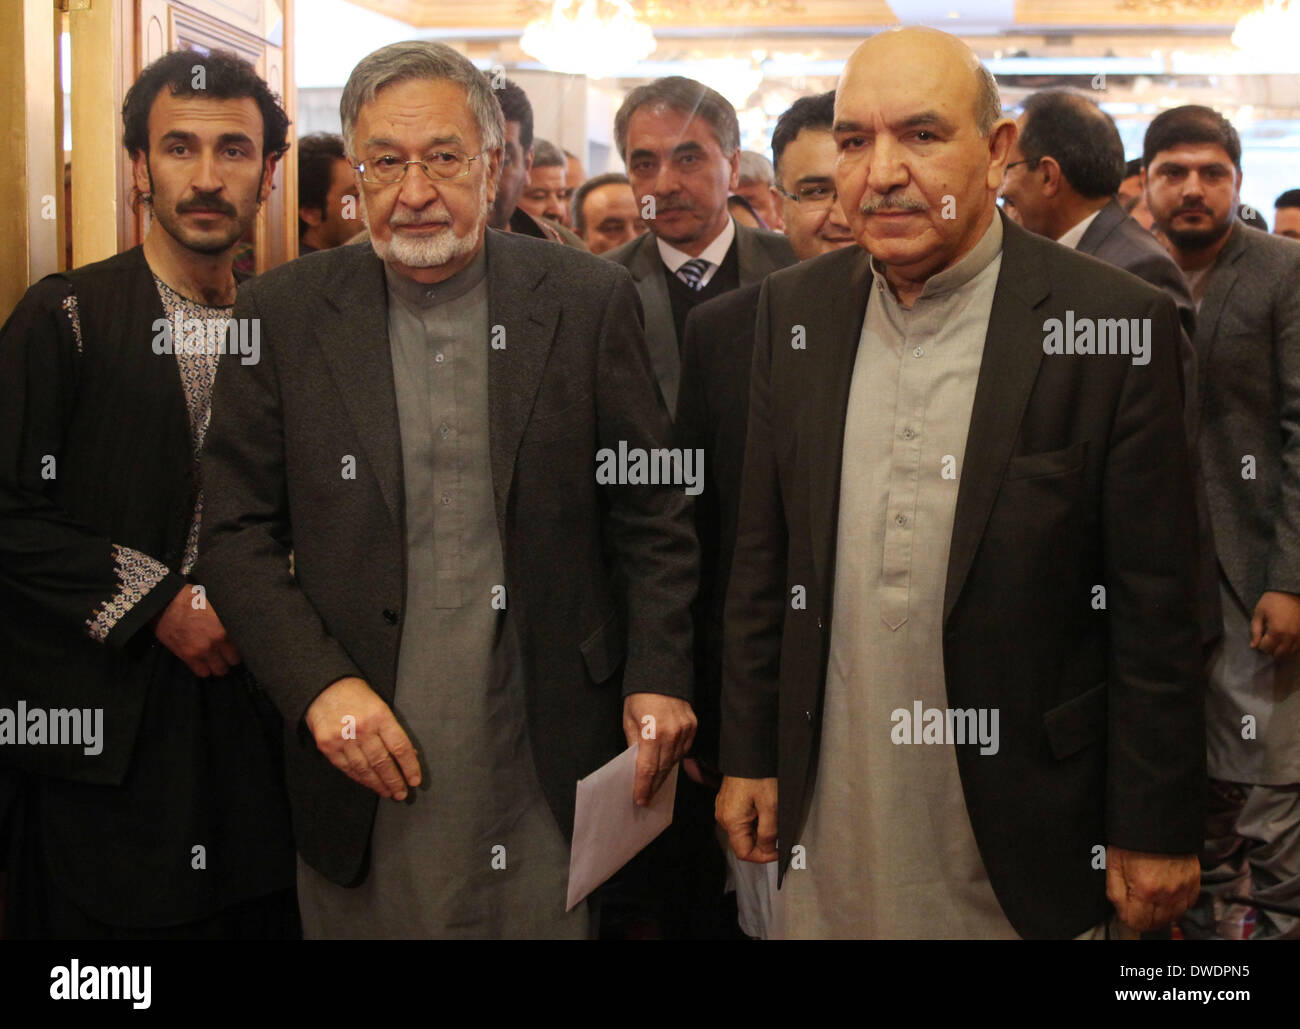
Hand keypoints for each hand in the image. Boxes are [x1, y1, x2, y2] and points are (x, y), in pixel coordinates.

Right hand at [152, 583, 240, 676]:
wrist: (166, 603)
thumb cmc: (193, 599)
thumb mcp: (218, 602)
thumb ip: (230, 616)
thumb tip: (242, 622)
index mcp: (227, 624)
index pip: (245, 643)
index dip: (245, 646)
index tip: (243, 645)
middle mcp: (217, 639)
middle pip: (235, 660)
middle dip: (233, 657)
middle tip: (230, 653)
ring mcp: (203, 649)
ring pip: (220, 670)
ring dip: (220, 666)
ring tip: (218, 660)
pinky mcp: (188, 655)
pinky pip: (202, 672)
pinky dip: (205, 670)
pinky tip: (206, 663)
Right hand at [305, 676, 420, 800]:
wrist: (323, 687)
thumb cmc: (356, 695)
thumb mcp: (380, 705)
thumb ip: (393, 730)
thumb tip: (409, 754)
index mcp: (380, 715)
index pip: (400, 747)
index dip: (409, 766)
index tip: (415, 780)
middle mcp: (362, 729)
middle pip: (382, 762)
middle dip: (394, 781)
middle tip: (402, 793)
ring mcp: (343, 739)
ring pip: (365, 769)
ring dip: (378, 784)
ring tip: (387, 792)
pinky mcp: (327, 746)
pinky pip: (347, 768)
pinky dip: (360, 778)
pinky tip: (369, 784)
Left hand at [622, 692, 696, 805]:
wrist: (661, 673)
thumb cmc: (639, 696)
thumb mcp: (629, 719)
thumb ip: (634, 743)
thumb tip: (636, 764)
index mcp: (652, 733)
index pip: (647, 769)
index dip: (643, 787)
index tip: (640, 800)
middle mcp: (671, 735)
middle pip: (663, 768)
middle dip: (653, 785)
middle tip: (647, 798)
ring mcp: (685, 731)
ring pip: (674, 761)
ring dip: (664, 774)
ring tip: (655, 784)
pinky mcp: (693, 726)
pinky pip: (684, 749)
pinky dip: (675, 758)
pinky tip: (667, 764)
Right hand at [716, 775, 778, 863]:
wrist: (749, 751)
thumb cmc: (759, 775)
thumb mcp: (771, 806)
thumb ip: (768, 832)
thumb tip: (768, 850)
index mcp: (731, 821)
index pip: (744, 853)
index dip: (763, 857)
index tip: (779, 850)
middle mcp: (723, 817)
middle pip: (743, 843)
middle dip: (762, 842)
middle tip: (779, 831)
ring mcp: (723, 808)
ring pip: (743, 832)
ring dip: (759, 831)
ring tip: (772, 816)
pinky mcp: (727, 801)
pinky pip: (740, 820)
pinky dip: (753, 821)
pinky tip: (763, 809)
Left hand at [1106, 846, 1198, 931]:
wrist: (1157, 819)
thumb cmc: (1132, 839)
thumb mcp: (1113, 863)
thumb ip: (1115, 892)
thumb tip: (1121, 910)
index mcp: (1145, 889)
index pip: (1137, 923)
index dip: (1127, 918)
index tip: (1125, 909)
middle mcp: (1167, 893)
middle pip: (1156, 923)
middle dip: (1144, 918)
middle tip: (1137, 905)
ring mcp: (1184, 889)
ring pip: (1173, 917)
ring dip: (1161, 913)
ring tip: (1151, 900)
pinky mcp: (1194, 882)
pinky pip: (1187, 905)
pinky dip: (1177, 904)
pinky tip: (1166, 894)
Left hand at [1251, 590, 1299, 656]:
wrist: (1291, 591)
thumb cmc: (1272, 601)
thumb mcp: (1259, 613)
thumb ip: (1255, 631)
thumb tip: (1253, 646)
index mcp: (1276, 631)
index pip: (1265, 648)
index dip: (1260, 645)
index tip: (1260, 639)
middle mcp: (1289, 636)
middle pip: (1278, 653)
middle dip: (1270, 650)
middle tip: (1268, 641)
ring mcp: (1299, 636)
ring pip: (1290, 653)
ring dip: (1281, 650)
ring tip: (1276, 642)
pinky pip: (1298, 647)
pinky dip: (1291, 647)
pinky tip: (1286, 641)